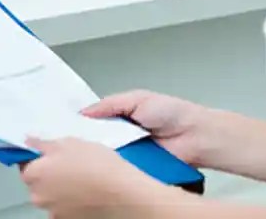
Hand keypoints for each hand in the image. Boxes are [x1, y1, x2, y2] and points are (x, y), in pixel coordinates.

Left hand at [19, 136, 180, 218]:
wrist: (122, 193)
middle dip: (50, 173)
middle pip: (37, 182)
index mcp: (34, 174)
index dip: (39, 157)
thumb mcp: (70, 142)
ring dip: (62, 188)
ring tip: (84, 178)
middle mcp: (38, 196)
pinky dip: (72, 201)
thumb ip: (44, 143)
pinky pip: (65, 207)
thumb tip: (29, 141)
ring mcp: (53, 211)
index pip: (25, 164)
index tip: (51, 153)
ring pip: (52, 195)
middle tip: (71, 163)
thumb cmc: (97, 166)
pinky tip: (87, 192)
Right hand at [83, 90, 211, 166]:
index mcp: (122, 115)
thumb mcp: (138, 99)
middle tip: (83, 138)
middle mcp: (124, 134)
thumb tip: (84, 111)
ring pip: (107, 153)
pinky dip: (117, 164)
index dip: (84, 121)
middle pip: (98, 137)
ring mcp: (130, 152)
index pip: (96, 119)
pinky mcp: (136, 168)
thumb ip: (110, 103)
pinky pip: (121, 167)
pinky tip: (112, 161)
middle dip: (92, 137)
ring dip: (104, 151)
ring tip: (98, 148)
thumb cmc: (174, 113)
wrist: (195, 136)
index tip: (70, 124)